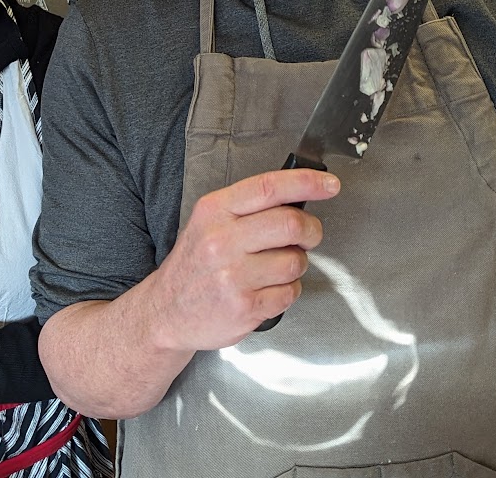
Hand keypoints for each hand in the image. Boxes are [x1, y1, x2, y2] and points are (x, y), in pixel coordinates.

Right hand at [145, 168, 338, 351]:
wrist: (166, 311)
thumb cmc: (195, 265)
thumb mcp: (208, 222)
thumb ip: (248, 208)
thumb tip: (298, 197)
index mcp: (214, 211)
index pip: (269, 187)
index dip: (307, 182)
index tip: (330, 184)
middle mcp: (222, 241)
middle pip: (291, 224)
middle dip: (311, 230)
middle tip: (308, 236)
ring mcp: (233, 276)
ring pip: (295, 261)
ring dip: (296, 264)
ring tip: (276, 268)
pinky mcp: (245, 307)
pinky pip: (290, 293)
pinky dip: (287, 291)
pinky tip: (267, 290)